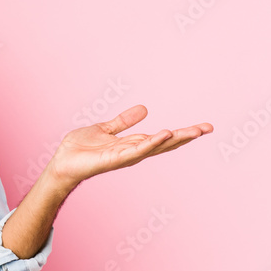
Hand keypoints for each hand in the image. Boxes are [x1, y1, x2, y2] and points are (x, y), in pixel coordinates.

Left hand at [48, 105, 212, 187]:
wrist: (62, 161)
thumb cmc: (80, 149)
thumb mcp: (105, 128)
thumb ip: (123, 121)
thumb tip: (145, 109)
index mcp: (132, 144)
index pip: (162, 137)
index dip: (182, 132)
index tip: (203, 127)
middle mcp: (133, 151)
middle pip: (165, 143)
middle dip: (186, 136)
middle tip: (208, 128)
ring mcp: (125, 156)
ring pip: (155, 146)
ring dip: (174, 139)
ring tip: (193, 131)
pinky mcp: (115, 159)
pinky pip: (136, 150)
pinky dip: (151, 143)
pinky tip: (164, 134)